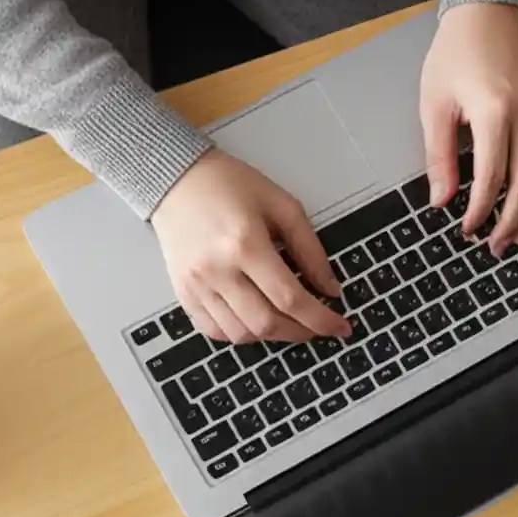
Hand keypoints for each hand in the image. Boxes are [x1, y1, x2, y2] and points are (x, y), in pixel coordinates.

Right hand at [151, 149, 351, 343]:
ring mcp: (197, 285)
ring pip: (241, 335)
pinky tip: (257, 321)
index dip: (321, 319)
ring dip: (272, 336)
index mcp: (246, 244)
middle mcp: (218, 270)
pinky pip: (215, 331)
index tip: (340, 326)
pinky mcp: (183, 293)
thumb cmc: (230, 186)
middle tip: (318, 327)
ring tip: (289, 322)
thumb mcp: (283, 206)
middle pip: (266, 324)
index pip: (290, 298)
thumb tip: (330, 289)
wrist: (177, 181)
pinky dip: (241, 334)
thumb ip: (310, 249)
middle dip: (300, 332)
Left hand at [420, 3, 517, 255]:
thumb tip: (441, 199)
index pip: (491, 178)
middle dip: (512, 221)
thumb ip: (439, 156)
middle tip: (497, 247)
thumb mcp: (434, 104)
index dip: (480, 211)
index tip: (467, 229)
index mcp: (495, 110)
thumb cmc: (456, 53)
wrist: (489, 13)